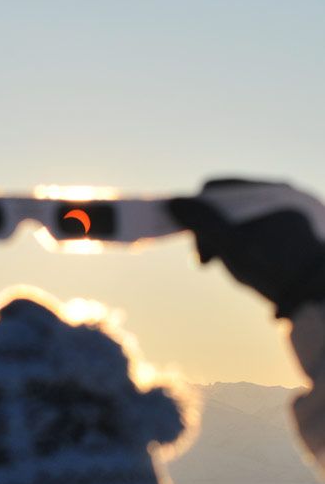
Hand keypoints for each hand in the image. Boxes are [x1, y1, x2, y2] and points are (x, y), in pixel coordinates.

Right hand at [168, 178, 324, 317]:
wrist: (320, 296)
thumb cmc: (278, 268)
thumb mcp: (233, 246)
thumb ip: (203, 222)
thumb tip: (174, 203)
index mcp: (272, 190)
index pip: (218, 187)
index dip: (197, 212)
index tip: (196, 244)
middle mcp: (285, 195)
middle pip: (230, 204)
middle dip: (211, 232)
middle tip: (204, 261)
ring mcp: (293, 214)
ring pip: (244, 220)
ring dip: (226, 242)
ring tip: (228, 266)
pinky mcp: (299, 234)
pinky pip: (261, 232)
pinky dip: (247, 247)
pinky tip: (250, 269)